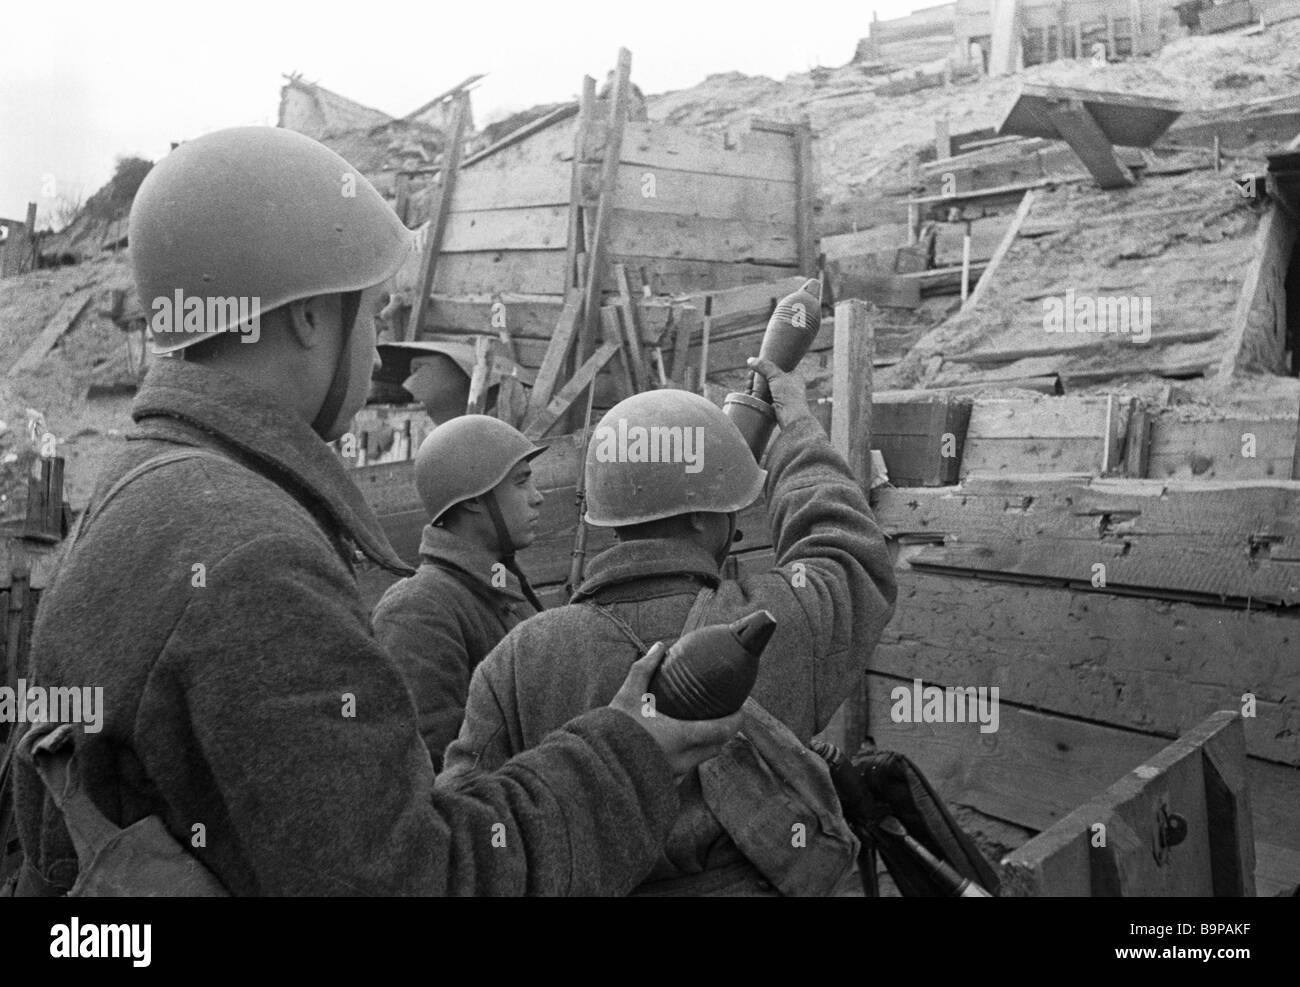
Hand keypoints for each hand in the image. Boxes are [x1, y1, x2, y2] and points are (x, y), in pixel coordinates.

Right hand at [609, 642, 741, 779]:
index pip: (722, 731)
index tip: (740, 710)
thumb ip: (645, 669)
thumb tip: (659, 646)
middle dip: (722, 733)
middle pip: (716, 747)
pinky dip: (686, 758)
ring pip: (700, 760)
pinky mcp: (663, 784)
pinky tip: (675, 748)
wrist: (595, 764)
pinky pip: (684, 770)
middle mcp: (683, 759)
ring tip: (698, 729)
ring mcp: (674, 774)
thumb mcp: (628, 695)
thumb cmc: (613, 729)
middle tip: (721, 716)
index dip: (736, 720)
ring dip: (704, 746)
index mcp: (681, 737)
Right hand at [746, 357, 813, 428]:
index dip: (765, 366)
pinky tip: (748, 394)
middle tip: (749, 377)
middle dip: (756, 377)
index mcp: (793, 375)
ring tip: (747, 385)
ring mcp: (780, 396)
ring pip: (764, 388)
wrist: (791, 418)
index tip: (756, 366)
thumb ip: (763, 366)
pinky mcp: (773, 405)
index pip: (777, 367)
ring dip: (753, 386)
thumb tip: (749, 360)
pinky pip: (762, 398)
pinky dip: (754, 395)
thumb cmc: (789, 395)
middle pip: (768, 377)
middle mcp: (787, 385)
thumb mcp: (776, 375)